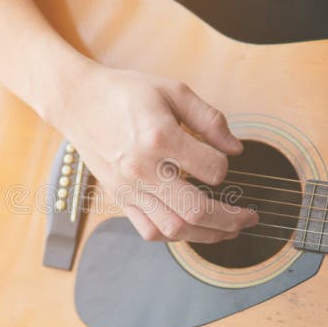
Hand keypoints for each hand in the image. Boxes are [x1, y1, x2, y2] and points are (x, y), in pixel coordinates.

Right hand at [42, 61, 258, 242]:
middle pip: (196, 210)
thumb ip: (209, 119)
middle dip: (230, 219)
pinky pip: (149, 230)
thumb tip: (236, 149)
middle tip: (249, 218)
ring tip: (227, 230)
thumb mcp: (173, 90)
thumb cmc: (125, 93)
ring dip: (207, 235)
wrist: (78, 102)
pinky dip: (175, 236)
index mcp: (159, 138)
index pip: (212, 169)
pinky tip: (192, 228)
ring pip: (174, 228)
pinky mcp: (119, 198)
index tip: (225, 160)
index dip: (226, 167)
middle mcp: (143, 169)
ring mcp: (129, 188)